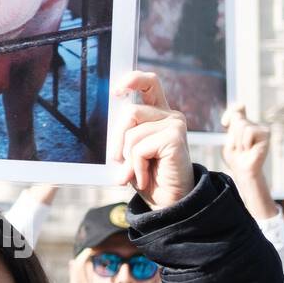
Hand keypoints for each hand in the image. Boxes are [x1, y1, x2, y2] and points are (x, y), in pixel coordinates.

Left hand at [111, 71, 193, 209]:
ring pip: (132, 133)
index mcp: (158, 113)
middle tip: (118, 161)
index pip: (149, 83)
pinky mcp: (174, 137)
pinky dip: (136, 167)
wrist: (168, 201)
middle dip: (117, 140)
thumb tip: (109, 131)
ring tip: (135, 174)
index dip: (132, 80)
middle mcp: (169, 115)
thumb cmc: (148, 175)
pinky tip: (145, 178)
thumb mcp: (131, 152)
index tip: (116, 92)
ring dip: (127, 159)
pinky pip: (139, 148)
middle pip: (130, 112)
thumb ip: (124, 135)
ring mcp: (174, 124)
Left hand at [221, 104, 270, 179]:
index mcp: (243, 123)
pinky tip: (250, 149)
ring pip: (242, 125)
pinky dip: (245, 142)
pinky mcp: (266, 133)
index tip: (224, 124)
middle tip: (238, 146)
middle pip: (237, 118)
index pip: (238, 108)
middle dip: (233, 134)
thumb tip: (239, 108)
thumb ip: (232, 124)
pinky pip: (249, 131)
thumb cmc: (235, 157)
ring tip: (244, 149)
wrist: (243, 171)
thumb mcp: (228, 139)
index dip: (230, 113)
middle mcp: (253, 124)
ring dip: (238, 141)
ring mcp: (260, 128)